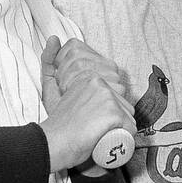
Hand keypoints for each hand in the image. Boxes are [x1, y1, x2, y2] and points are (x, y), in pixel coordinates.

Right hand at [39, 37, 135, 171]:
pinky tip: (105, 138)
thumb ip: (51, 62)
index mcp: (89, 75)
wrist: (51, 144)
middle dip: (116, 116)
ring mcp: (106, 95)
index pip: (117, 91)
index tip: (90, 116)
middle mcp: (99, 81)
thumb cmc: (56, 122)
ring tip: (96, 132)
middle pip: (124, 102)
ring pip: (128, 114)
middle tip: (92, 126)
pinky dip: (123, 138)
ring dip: (119, 127)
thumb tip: (54, 38)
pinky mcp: (112, 111)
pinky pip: (130, 127)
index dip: (107, 108)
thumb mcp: (51, 89)